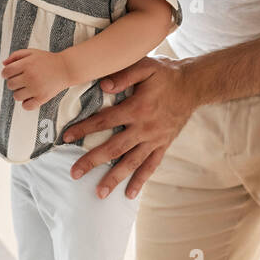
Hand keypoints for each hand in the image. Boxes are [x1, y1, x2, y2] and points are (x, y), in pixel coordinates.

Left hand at [2, 48, 74, 109]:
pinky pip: (26, 106)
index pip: (6, 72)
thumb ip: (16, 55)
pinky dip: (26, 104)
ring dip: (19, 93)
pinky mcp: (42, 98)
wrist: (66, 68)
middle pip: (10, 85)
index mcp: (26, 64)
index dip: (6, 74)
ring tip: (26, 88)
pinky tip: (30, 97)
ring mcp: (36, 88)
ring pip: (16, 96)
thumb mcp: (32, 52)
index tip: (10, 74)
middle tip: (21, 80)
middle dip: (13, 82)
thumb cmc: (47, 60)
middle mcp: (30, 76)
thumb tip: (4, 64)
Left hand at [60, 55, 194, 199]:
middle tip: (74, 173)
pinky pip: (151, 166)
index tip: (66, 137)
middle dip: (92, 161)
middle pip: (114, 148)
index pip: (104, 121)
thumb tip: (102, 85)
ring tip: (99, 193)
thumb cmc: (165, 74)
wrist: (193, 85)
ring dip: (115, 178)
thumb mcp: (145, 66)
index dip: (84, 129)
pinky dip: (140, 180)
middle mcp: (144, 128)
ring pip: (131, 162)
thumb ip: (124, 75)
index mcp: (137, 108)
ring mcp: (154, 139)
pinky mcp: (163, 145)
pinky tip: (130, 194)